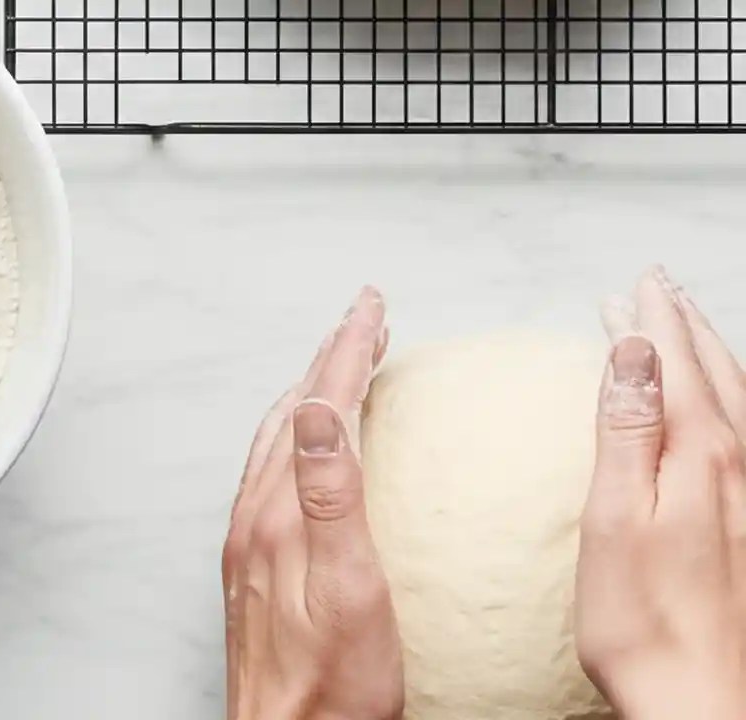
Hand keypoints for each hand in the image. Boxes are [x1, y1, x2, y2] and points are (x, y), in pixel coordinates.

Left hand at [223, 287, 401, 719]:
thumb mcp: (348, 591)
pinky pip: (272, 474)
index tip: (372, 307)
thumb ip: (331, 498)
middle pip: (293, 414)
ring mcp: (250, 542)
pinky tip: (309, 447)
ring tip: (339, 364)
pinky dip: (297, 437)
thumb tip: (314, 410)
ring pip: (278, 441)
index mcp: (281, 515)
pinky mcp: (255, 565)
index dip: (347, 351)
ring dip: (310, 392)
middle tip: (363, 318)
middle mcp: (256, 519)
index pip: (319, 410)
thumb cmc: (332, 689)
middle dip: (329, 358)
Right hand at [577, 267, 745, 719]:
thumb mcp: (615, 518)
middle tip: (656, 286)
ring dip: (708, 353)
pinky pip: (745, 433)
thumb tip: (630, 352)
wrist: (702, 699)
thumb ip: (626, 430)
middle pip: (713, 372)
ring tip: (684, 325)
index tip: (632, 285)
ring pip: (737, 399)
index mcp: (700, 456)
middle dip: (682, 324)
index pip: (674, 364)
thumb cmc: (642, 621)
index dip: (650, 321)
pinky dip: (727, 398)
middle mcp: (739, 465)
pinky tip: (720, 403)